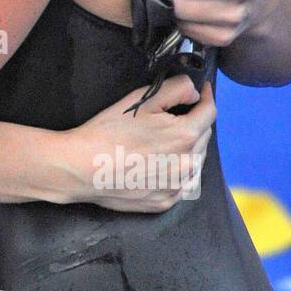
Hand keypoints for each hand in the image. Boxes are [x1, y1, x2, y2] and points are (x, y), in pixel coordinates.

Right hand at [65, 75, 215, 212]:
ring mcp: (177, 187)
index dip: (206, 97)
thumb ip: (177, 89)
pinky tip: (159, 163)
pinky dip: (177, 171)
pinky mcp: (165, 202)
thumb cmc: (108, 132)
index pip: (209, 112)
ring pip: (195, 161)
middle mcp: (188, 165)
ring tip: (165, 140)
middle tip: (174, 115)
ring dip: (189, 148)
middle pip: (203, 136)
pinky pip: (182, 183)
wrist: (81, 168)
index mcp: (185, 136)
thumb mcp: (142, 100)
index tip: (202, 91)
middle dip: (194, 122)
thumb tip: (195, 94)